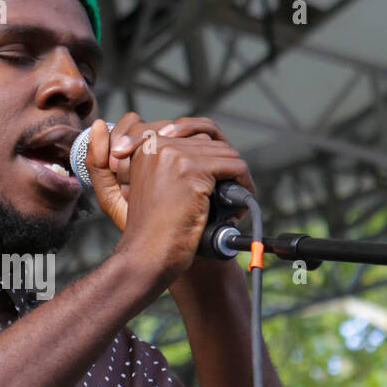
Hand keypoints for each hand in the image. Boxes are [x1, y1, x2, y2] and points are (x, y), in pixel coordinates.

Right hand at [83, 112, 254, 287]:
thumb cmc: (151, 229)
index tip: (217, 177)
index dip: (208, 154)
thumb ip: (169, 159)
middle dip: (222, 166)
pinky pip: (234, 166)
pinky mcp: (191, 170)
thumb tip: (207, 143)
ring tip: (234, 201)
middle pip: (208, 141)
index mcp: (143, 145)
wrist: (146, 255)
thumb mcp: (152, 184)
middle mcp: (156, 144)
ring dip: (235, 177)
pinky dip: (243, 185)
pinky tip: (238, 205)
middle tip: (226, 193)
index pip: (189, 131)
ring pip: (225, 152)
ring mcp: (172, 155)